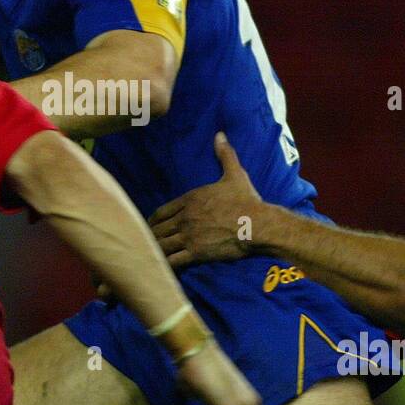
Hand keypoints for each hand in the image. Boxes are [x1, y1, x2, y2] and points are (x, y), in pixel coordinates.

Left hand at [150, 133, 263, 268]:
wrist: (258, 224)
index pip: (161, 212)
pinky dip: (164, 265)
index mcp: (190, 199)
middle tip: (147, 244)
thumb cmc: (246, 200)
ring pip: (161, 244)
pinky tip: (158, 269)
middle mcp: (184, 217)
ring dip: (155, 250)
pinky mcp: (195, 253)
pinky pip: (173, 260)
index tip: (151, 227)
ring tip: (149, 257)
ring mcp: (188, 235)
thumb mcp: (234, 174)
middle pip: (157, 229)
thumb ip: (224, 155)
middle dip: (151, 237)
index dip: (154, 221)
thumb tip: (220, 134)